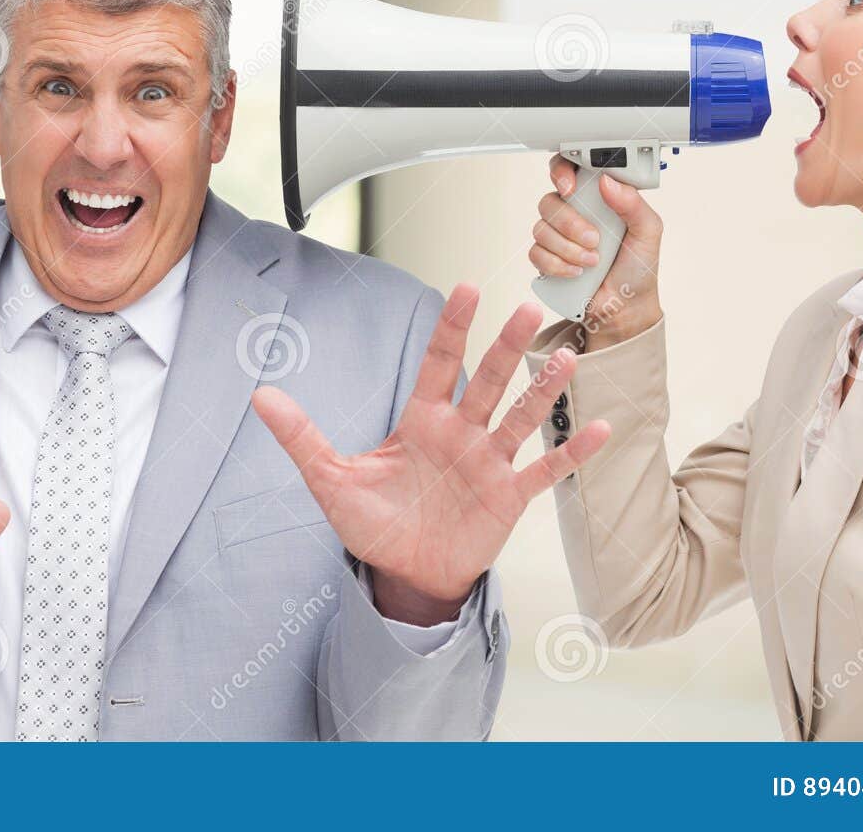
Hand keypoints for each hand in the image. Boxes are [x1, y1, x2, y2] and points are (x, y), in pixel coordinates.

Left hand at [252, 286, 609, 624]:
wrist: (404, 573)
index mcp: (422, 420)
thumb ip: (301, 437)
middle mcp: (461, 432)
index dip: (453, 327)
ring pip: (521, 417)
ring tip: (567, 359)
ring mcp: (489, 462)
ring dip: (543, 389)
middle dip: (506, 346)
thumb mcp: (330, 480)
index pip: (440, 363)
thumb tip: (261, 397)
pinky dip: (572, 452)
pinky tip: (601, 429)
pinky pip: (546, 470)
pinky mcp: (509, 496)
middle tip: (529, 308)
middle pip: (487, 380)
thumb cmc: (374, 523)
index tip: (467, 287)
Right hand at [529, 154, 663, 347]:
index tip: (570, 188)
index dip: (561, 172)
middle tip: (594, 240)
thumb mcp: (648, 232)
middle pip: (550, 201)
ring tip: (592, 261)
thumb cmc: (638, 269)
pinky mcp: (547, 259)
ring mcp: (558, 236)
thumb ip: (633, 203)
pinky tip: (577, 272)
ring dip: (568, 249)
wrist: (625, 308)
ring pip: (541, 229)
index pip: (569, 170)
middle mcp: (575, 213)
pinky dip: (558, 265)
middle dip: (570, 224)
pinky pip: (536, 254)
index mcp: (597, 198)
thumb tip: (608, 182)